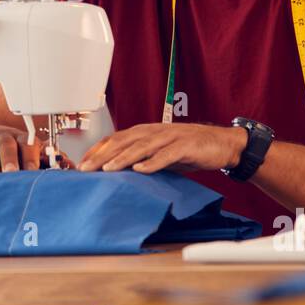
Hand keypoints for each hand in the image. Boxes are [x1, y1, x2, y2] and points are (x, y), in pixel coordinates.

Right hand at [0, 121, 46, 173]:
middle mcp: (2, 137)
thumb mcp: (28, 155)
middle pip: (7, 143)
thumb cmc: (10, 153)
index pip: (28, 144)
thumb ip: (47, 161)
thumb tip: (68, 165)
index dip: (30, 156)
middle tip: (12, 171)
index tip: (33, 170)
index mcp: (21, 139)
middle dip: (10, 158)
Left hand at [78, 123, 243, 173]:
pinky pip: (166, 155)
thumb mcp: (161, 154)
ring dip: (123, 158)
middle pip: (124, 142)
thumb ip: (141, 159)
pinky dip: (153, 162)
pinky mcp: (186, 146)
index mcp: (146, 132)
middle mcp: (155, 131)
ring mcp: (170, 137)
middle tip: (86, 169)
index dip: (98, 150)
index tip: (82, 164)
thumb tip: (118, 173)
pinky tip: (141, 170)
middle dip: (102, 155)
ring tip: (107, 169)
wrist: (222, 144)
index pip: (116, 139)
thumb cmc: (189, 150)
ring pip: (141, 147)